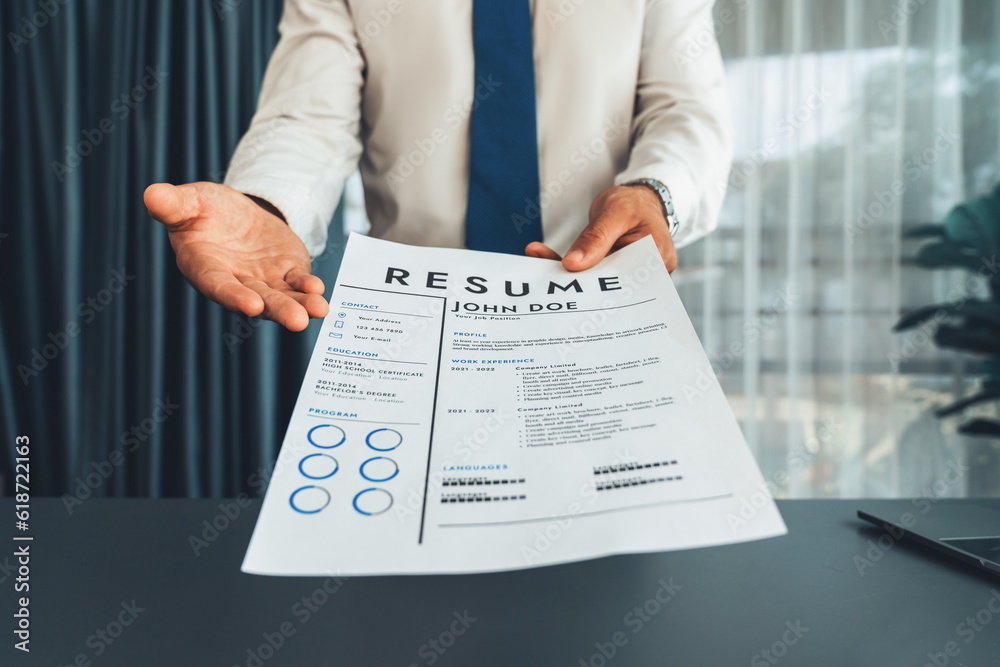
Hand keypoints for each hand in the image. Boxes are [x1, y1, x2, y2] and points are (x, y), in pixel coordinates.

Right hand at [143, 182, 328, 331]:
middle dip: (278, 309)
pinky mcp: (285, 273)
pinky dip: (308, 287)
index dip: (233, 296)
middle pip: (257, 299)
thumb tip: (151, 195)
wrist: (236, 212)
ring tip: (319, 310)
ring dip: (300, 305)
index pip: (218, 286)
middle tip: (297, 321)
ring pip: (282, 297)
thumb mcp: (190, 201)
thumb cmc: (205, 210)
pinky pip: (297, 283)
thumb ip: (173, 204)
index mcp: (205, 268)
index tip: (252, 306)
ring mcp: (263, 280)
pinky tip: (319, 290)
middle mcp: (235, 281)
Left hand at [524, 185, 677, 272]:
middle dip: (574, 281)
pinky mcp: (611, 274)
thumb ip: (596, 238)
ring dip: (566, 273)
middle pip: (607, 286)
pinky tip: (542, 254)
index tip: (565, 278)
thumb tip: (573, 265)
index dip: (593, 286)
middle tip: (544, 274)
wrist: (637, 201)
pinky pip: (589, 274)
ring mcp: (626, 277)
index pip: (623, 281)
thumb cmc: (634, 203)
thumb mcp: (615, 212)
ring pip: (594, 282)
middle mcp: (644, 275)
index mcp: (656, 261)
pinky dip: (567, 265)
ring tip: (539, 258)